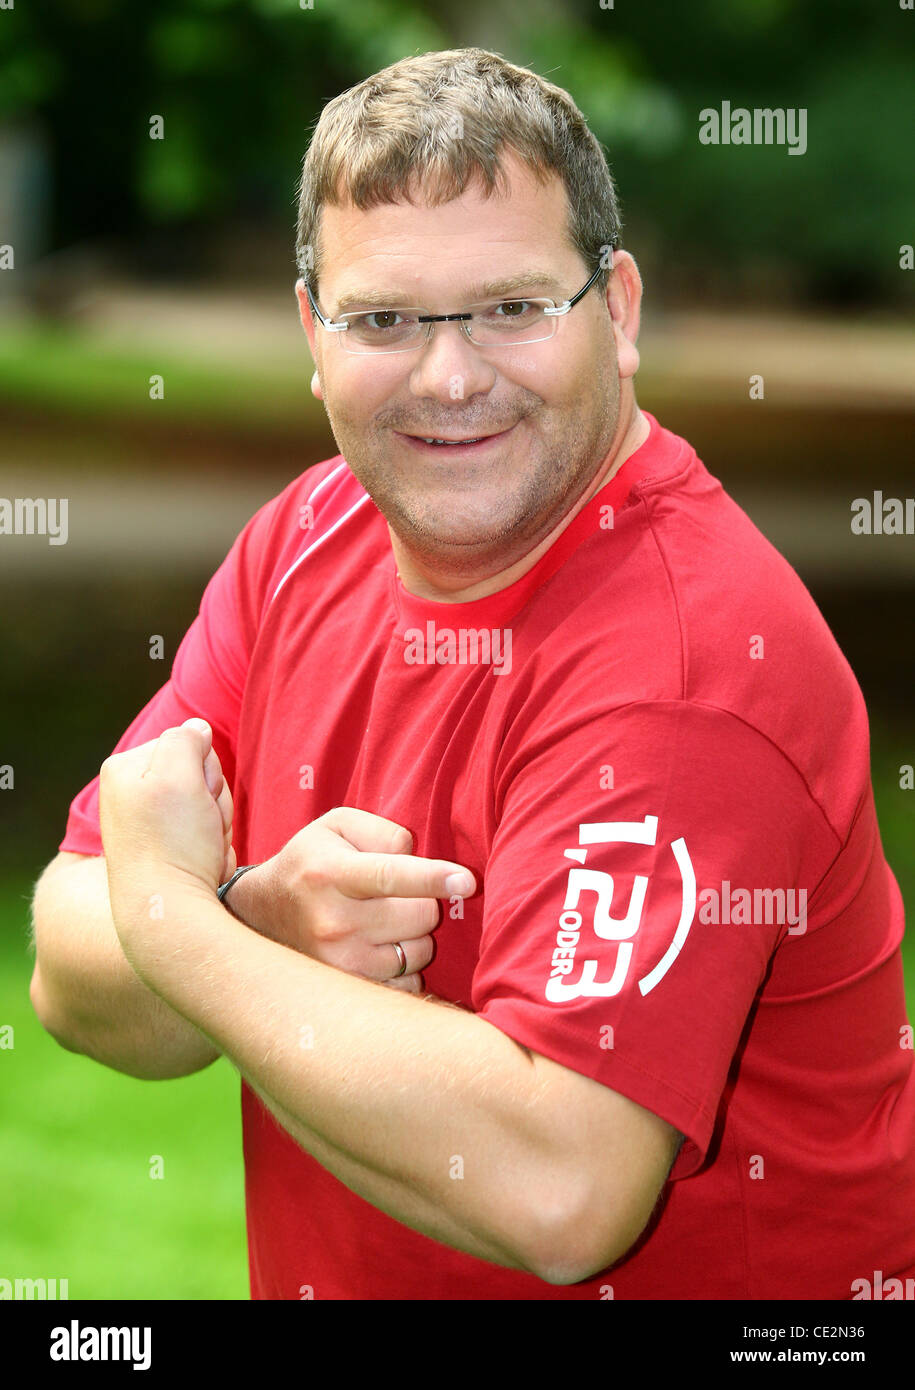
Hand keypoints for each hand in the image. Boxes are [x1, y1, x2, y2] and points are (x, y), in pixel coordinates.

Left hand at [99, 719, 234, 932]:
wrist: (170, 913)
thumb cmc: (171, 845)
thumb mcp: (178, 775)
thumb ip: (187, 740)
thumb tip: (197, 730)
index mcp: (124, 768)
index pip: (188, 743)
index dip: (205, 770)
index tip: (194, 800)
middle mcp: (131, 794)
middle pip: (200, 774)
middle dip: (212, 800)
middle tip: (199, 828)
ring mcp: (150, 825)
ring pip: (210, 805)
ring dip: (217, 827)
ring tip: (200, 849)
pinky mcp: (168, 851)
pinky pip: (208, 834)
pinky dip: (214, 849)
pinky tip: (201, 864)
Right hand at [223, 807, 475, 994]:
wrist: (263, 913)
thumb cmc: (312, 861)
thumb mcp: (337, 826)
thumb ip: (382, 831)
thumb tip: (417, 855)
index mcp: (331, 874)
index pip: (390, 875)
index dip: (433, 877)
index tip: (467, 881)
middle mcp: (334, 922)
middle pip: (419, 915)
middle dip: (423, 901)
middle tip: (397, 896)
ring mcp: (340, 963)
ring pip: (419, 951)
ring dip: (415, 936)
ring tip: (385, 922)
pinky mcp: (349, 991)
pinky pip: (408, 985)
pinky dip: (406, 967)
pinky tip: (382, 950)